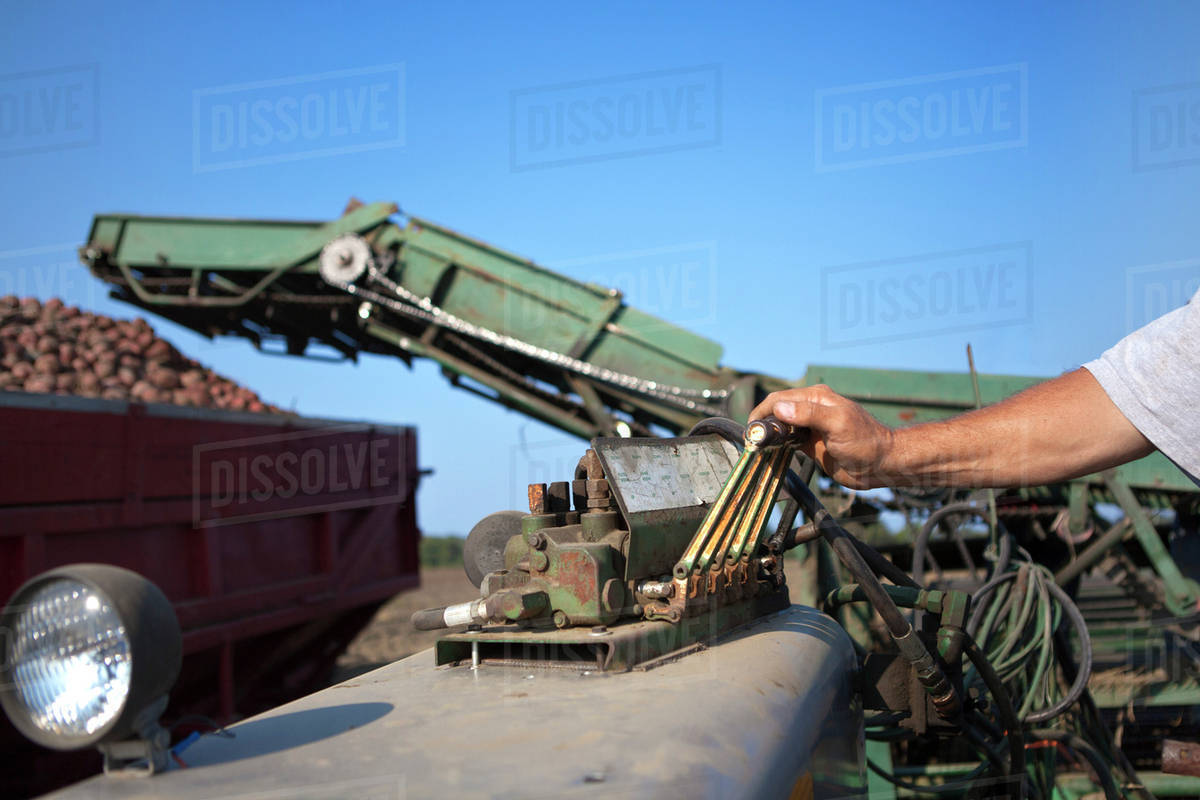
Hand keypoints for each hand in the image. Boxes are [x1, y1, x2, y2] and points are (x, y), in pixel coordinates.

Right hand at [750, 385, 895, 488]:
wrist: (881, 464)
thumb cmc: (865, 441)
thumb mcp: (837, 423)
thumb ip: (809, 414)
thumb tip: (779, 408)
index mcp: (816, 397)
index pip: (780, 398)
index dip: (763, 411)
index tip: (752, 427)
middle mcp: (810, 409)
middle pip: (777, 411)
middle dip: (762, 422)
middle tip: (752, 440)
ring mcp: (810, 427)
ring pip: (780, 426)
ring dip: (768, 434)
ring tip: (758, 447)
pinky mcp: (810, 444)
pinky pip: (787, 441)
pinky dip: (776, 445)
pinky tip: (770, 453)